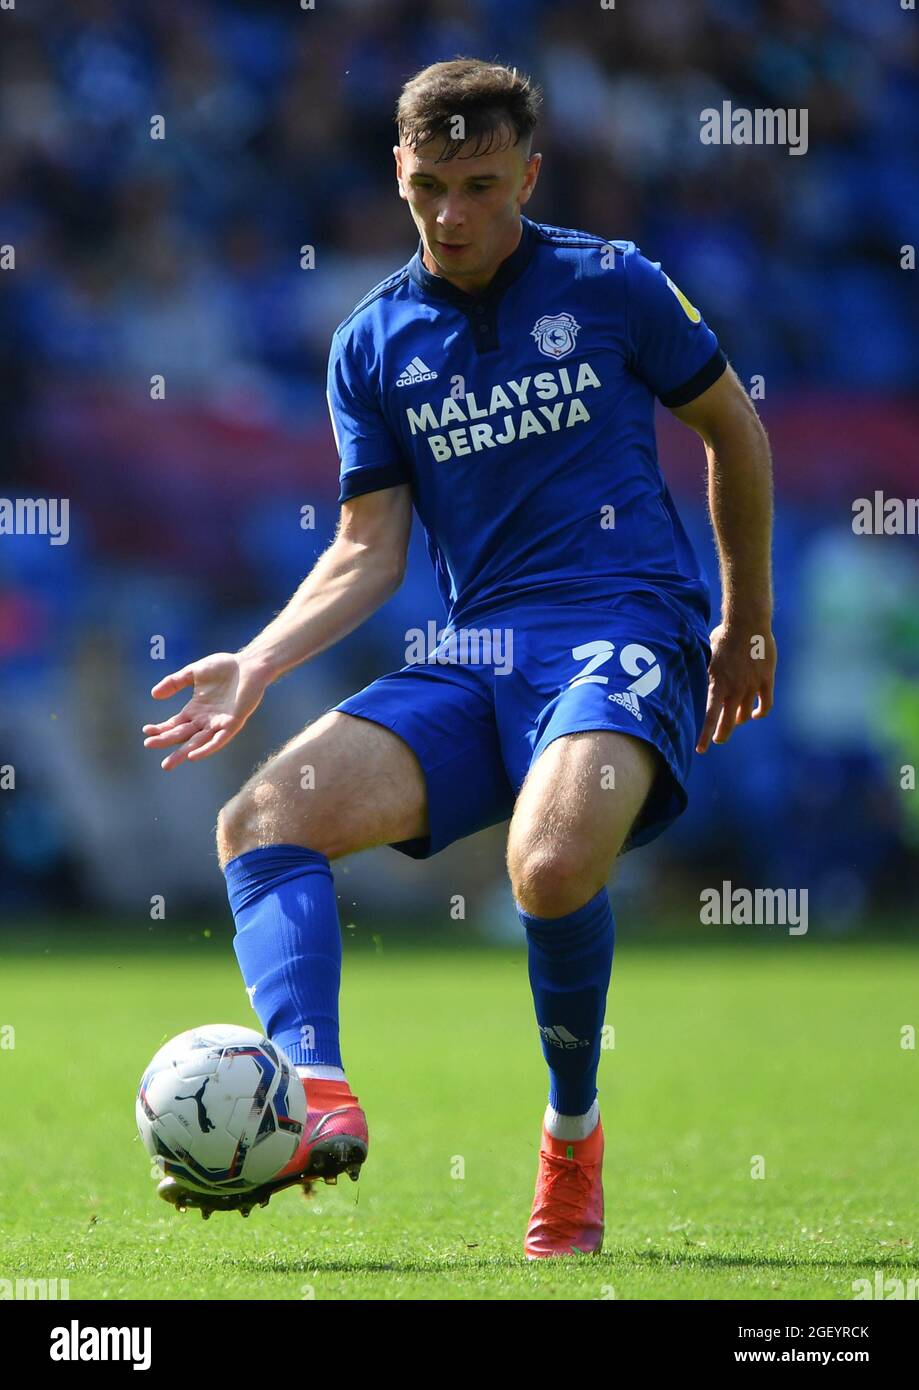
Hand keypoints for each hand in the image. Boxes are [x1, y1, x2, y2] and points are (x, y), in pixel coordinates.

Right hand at [142, 652, 269, 769]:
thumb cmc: (225, 667)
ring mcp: (219, 724)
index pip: (174, 724)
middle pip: (182, 735)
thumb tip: (154, 695)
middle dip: (165, 741)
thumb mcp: (193, 672)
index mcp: (195, 710)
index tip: (146, 731)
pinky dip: (206, 749)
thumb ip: (174, 682)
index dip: (160, 729)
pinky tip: (193, 756)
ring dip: (182, 753)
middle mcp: (205, 720)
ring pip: (198, 743)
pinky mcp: (233, 723)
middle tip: (148, 745)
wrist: (250, 664)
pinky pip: (219, 740)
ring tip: (167, 764)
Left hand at [695, 621, 775, 752]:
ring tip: (736, 720)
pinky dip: (761, 712)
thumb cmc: (723, 636)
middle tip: (719, 739)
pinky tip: (757, 714)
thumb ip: (708, 672)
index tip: (701, 749)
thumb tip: (701, 678)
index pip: (710, 717)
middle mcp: (735, 689)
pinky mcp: (766, 680)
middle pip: (729, 722)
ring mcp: (752, 686)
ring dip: (739, 720)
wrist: (747, 623)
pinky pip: (765, 704)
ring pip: (746, 715)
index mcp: (718, 684)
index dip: (706, 735)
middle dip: (722, 734)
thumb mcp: (707, 655)